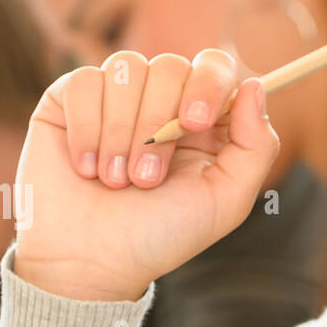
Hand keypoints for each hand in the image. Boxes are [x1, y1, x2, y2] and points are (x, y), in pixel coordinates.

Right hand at [13, 48, 280, 300]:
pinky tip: (85, 167)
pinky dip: (87, 128)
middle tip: (146, 180)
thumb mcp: (224, 202)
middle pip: (170, 67)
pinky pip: (83, 81)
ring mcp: (116, 97)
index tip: (194, 122)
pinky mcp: (70, 100)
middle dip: (157, 126)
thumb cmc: (159, 236)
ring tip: (115, 181)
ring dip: (121, 132)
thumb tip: (254, 87)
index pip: (216, 66)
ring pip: (126, 69)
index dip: (208, 84)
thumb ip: (256, 147)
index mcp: (204, 122)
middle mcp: (162, 102)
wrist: (89, 260)